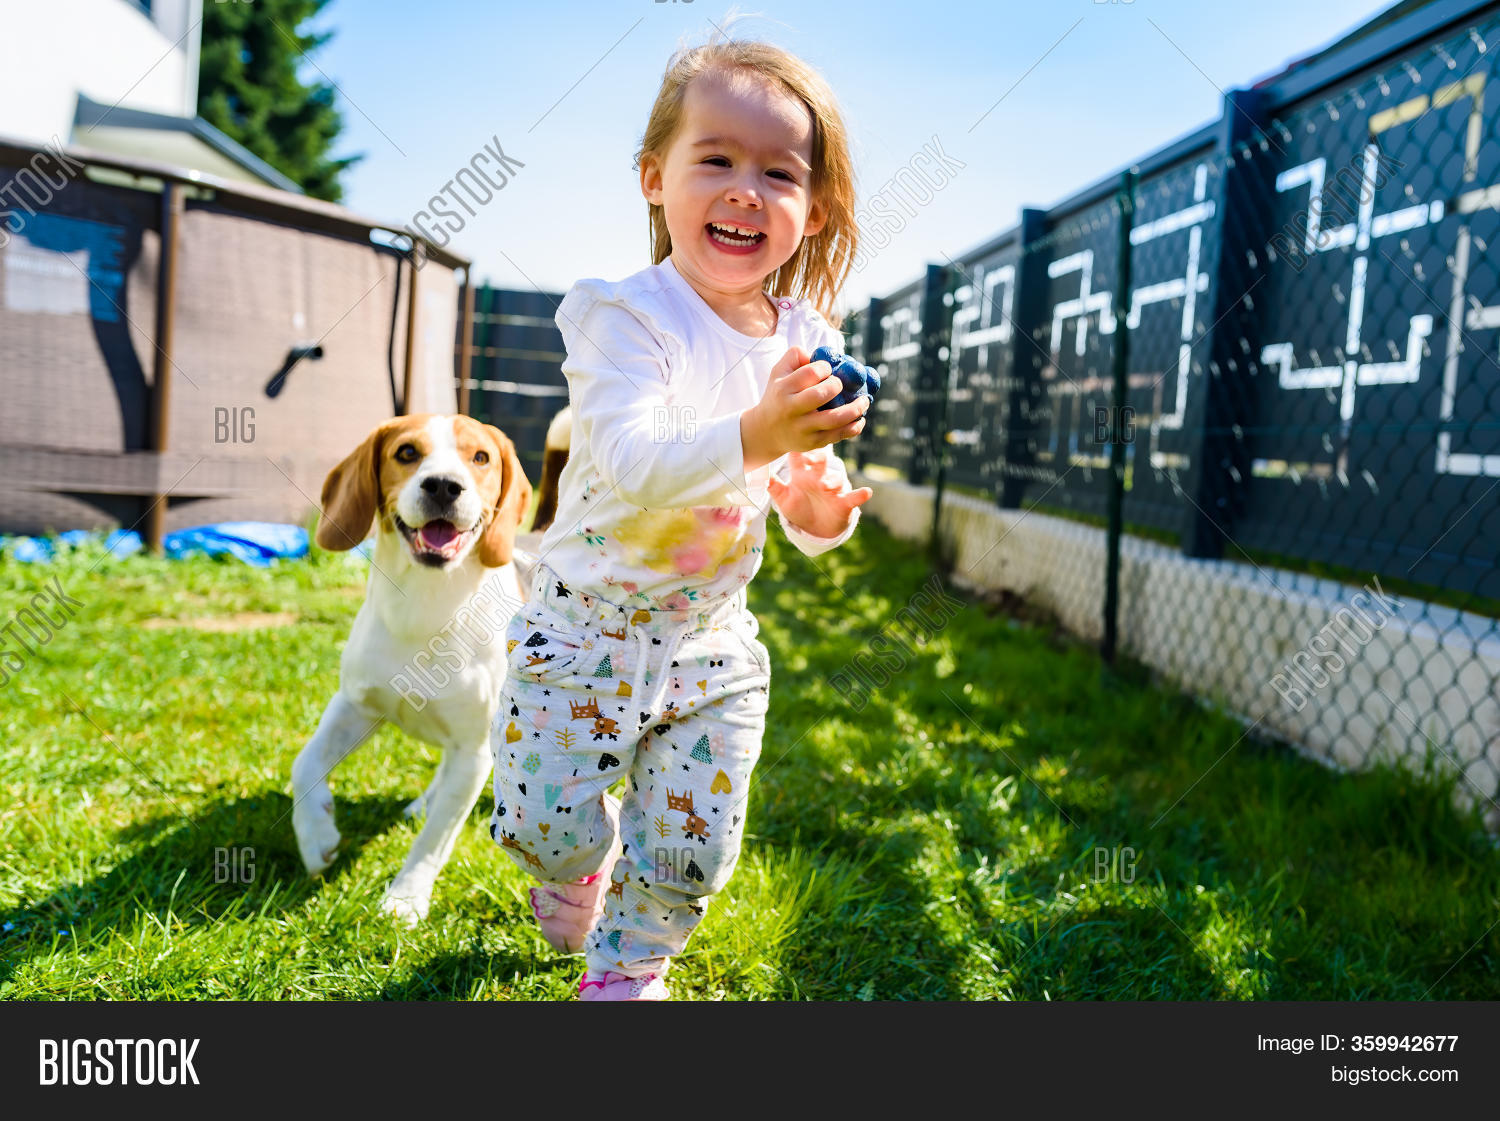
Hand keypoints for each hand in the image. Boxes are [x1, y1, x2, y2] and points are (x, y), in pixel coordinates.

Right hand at [741, 346, 871, 472]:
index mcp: (783, 388)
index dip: (825, 368)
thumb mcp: (779, 372)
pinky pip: (838, 435)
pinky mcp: (812, 442)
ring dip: (855, 409)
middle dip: (837, 385)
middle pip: (821, 394)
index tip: (828, 370)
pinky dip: (853, 427)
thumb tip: (824, 355)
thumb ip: (796, 356)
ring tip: (864, 400)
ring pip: (834, 418)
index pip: (811, 373)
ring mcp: (802, 428)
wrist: (766, 431)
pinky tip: (860, 419)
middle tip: (841, 385)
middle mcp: (791, 409)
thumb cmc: (779, 395)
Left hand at [767, 448, 873, 538]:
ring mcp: (833, 489)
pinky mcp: (845, 503)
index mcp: (803, 474)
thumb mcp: (783, 499)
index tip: (793, 441)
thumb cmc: (800, 509)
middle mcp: (819, 478)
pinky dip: (860, 495)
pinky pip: (854, 497)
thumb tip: (759, 471)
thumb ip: (773, 485)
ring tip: (825, 486)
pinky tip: (866, 492)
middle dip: (818, 457)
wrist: (815, 530)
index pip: (800, 457)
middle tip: (813, 456)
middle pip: (820, 462)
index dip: (797, 450)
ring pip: (836, 479)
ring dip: (832, 480)